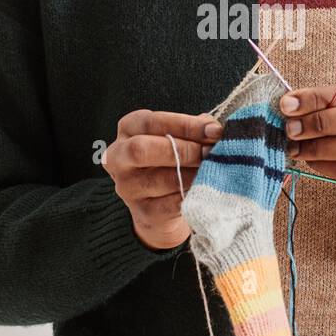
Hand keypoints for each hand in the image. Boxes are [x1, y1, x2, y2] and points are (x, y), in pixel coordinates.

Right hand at [102, 109, 222, 249]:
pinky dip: (193, 195)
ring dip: (193, 174)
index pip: (151, 122)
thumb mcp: (178, 137)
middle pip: (142, 150)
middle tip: (210, 153)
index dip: (185, 125)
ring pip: (161, 179)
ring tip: (215, 170)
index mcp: (129, 129)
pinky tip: (207, 189)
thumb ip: (195, 130)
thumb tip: (216, 130)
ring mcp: (127, 187)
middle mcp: (119, 157)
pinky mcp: (143, 212)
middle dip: (183, 150)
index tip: (214, 130)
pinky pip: (171, 203)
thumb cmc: (172, 160)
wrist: (161, 206)